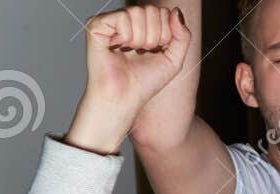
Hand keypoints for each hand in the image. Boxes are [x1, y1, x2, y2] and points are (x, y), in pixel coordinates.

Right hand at [69, 6, 190, 152]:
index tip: (155, 51)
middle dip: (154, 37)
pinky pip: (122, 17)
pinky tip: (117, 47)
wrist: (124, 98)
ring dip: (140, 39)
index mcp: (143, 26)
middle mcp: (126, 20)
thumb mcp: (174, 60)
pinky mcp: (96, 24)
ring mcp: (111, 21)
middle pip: (152, 9)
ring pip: (137, 12)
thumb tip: (176, 10)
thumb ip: (182, 36)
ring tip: (130, 51)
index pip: (162, 12)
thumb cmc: (145, 82)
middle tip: (141, 53)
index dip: (165, 35)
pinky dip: (126, 36)